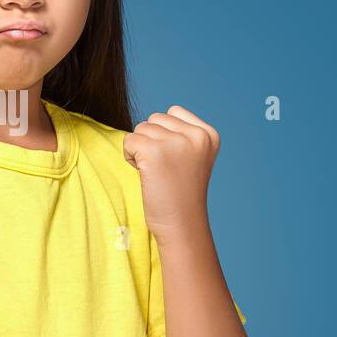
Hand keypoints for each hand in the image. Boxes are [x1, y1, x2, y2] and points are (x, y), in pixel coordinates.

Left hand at [122, 105, 219, 243]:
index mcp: (208, 134)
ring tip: (156, 173)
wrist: (181, 225)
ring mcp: (176, 142)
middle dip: (151, 141)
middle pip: (154, 119)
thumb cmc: (181, 194)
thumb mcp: (192, 157)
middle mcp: (196, 135)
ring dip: (140, 149)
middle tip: (164, 169)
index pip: (173, 112)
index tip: (175, 161)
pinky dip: (129, 157)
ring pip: (140, 128)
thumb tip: (151, 121)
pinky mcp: (154, 152)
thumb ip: (180, 134)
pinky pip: (128, 141)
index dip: (165, 134)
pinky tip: (145, 175)